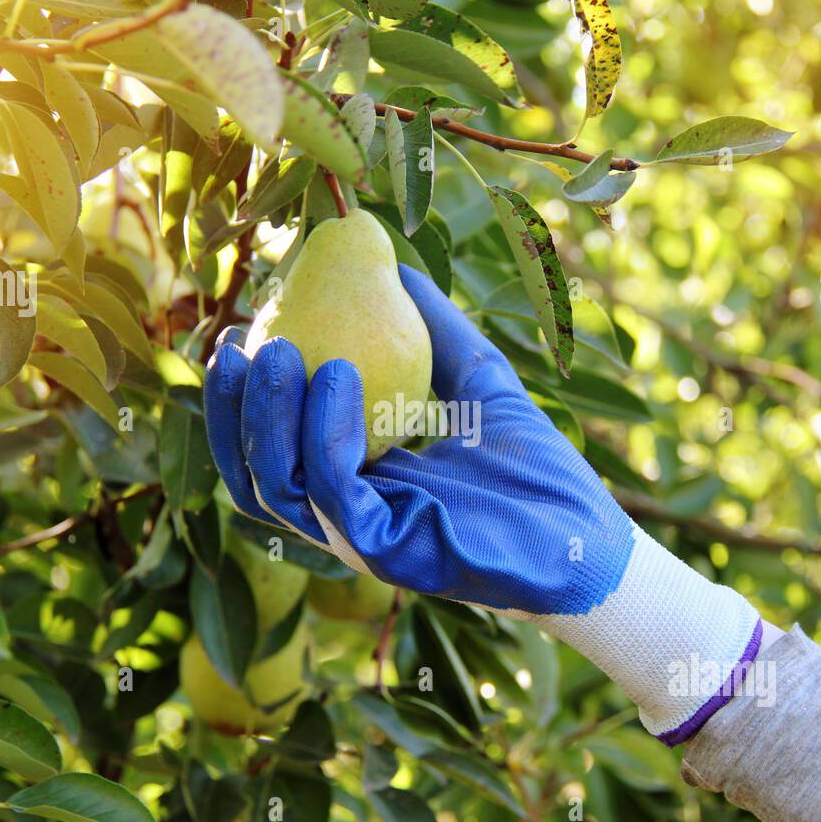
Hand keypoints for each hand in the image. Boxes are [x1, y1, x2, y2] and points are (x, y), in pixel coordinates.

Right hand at [204, 264, 761, 742]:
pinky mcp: (386, 557)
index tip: (241, 333)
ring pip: (277, 484)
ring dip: (266, 414)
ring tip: (277, 348)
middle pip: (253, 473)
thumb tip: (395, 264)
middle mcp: (345, 519)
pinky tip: (338, 372)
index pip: (273, 450)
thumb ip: (434, 330)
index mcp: (355, 487)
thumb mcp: (477, 381)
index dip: (242, 399)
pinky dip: (324, 431)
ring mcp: (361, 542)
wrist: (589, 538)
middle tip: (236, 343)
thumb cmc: (536, 472)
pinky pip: (333, 492)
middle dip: (231, 411)